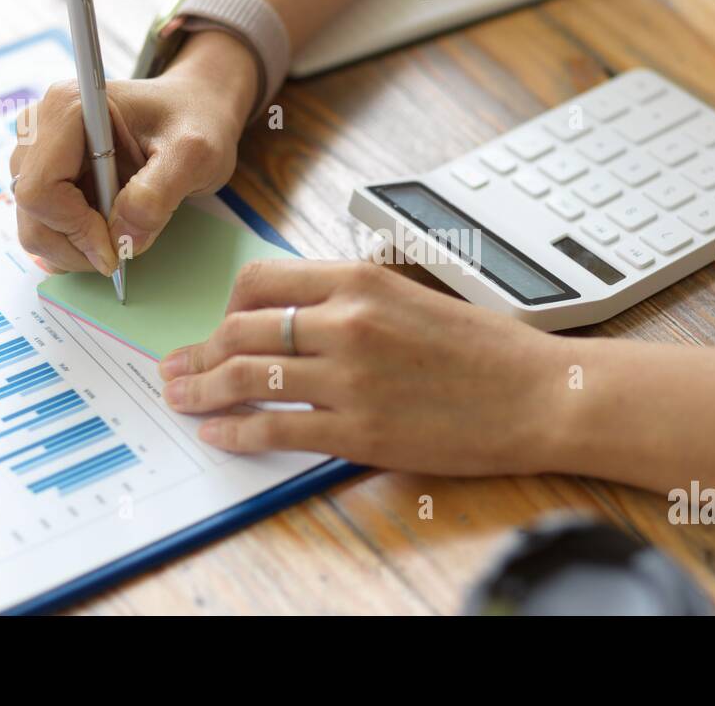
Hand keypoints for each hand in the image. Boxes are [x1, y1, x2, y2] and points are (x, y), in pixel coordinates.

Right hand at [9, 31, 257, 273]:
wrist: (194, 111)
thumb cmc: (196, 121)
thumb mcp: (194, 154)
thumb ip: (157, 194)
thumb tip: (122, 239)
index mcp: (67, 108)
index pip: (41, 189)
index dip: (74, 229)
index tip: (117, 248)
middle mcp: (40, 127)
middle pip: (31, 212)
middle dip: (75, 245)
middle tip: (122, 252)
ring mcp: (38, 153)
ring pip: (34, 224)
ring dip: (76, 247)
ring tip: (122, 234)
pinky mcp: (46, 174)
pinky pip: (44, 224)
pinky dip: (74, 241)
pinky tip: (108, 229)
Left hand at [157, 260, 577, 475]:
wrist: (539, 394)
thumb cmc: (487, 349)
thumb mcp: (413, 296)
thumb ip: (352, 302)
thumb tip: (298, 319)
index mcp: (360, 280)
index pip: (260, 281)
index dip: (224, 307)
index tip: (216, 327)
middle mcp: (347, 322)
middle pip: (240, 330)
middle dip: (197, 352)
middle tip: (176, 368)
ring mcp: (350, 378)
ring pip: (246, 378)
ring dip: (200, 391)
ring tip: (180, 400)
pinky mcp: (359, 430)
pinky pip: (275, 430)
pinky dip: (235, 433)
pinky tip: (218, 435)